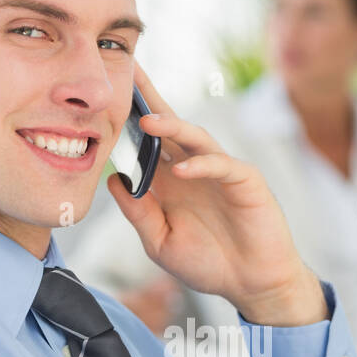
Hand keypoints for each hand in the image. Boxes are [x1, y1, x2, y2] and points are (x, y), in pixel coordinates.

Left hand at [104, 61, 327, 326]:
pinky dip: (202, 166)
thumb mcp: (160, 242)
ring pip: (194, 139)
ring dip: (172, 127)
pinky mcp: (245, 182)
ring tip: (146, 121)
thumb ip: (138, 212)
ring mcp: (220, 171)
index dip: (128, 118)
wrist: (251, 285)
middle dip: (148, 99)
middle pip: (169, 126)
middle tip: (127, 71)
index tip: (104, 94)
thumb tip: (113, 179)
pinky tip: (183, 171)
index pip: (146, 142)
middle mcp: (193, 169)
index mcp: (170, 181)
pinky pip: (221, 166)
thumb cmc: (209, 264)